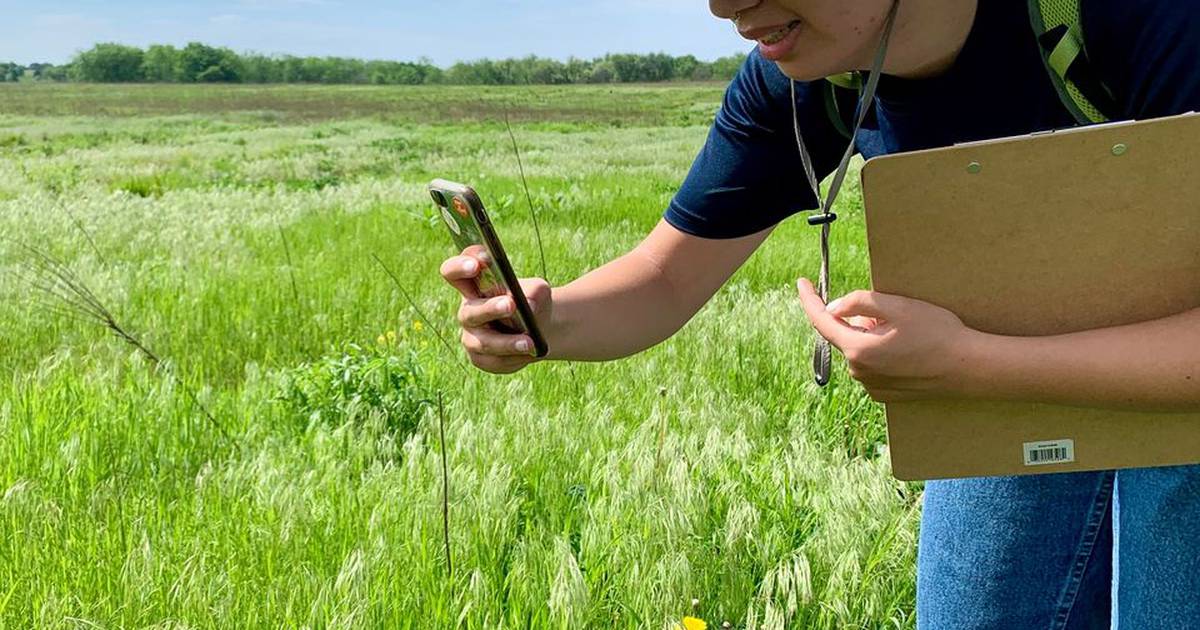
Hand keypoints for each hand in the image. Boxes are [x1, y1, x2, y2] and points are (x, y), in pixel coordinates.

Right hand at [440, 247, 551, 373]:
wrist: (540, 329)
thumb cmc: (533, 301)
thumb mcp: (538, 290)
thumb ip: (533, 290)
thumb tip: (528, 304)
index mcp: (473, 285)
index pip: (453, 271)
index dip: (460, 266)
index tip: (478, 264)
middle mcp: (467, 310)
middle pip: (469, 310)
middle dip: (490, 308)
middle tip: (511, 305)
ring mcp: (471, 335)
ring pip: (482, 342)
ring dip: (506, 343)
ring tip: (529, 342)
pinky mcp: (480, 358)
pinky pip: (493, 361)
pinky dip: (514, 357)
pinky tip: (530, 354)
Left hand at [797, 277, 980, 401]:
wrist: (968, 367)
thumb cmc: (937, 332)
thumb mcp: (897, 306)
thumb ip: (859, 302)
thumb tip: (833, 307)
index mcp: (858, 349)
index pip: (822, 321)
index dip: (810, 299)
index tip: (802, 282)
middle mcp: (858, 371)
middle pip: (845, 334)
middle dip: (858, 319)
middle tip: (890, 312)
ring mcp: (870, 385)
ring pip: (859, 349)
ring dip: (871, 336)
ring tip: (905, 332)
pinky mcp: (883, 393)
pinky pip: (871, 365)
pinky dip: (880, 353)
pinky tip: (907, 349)